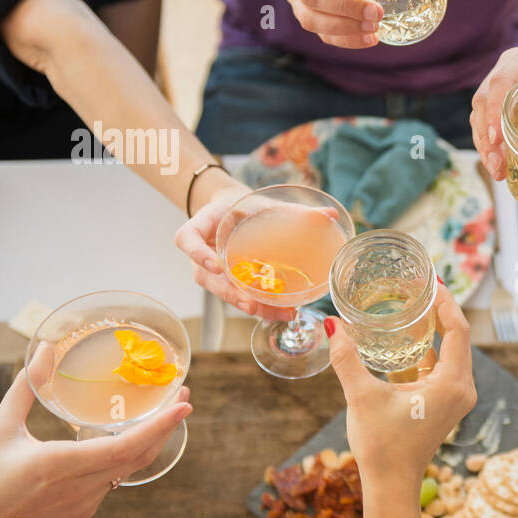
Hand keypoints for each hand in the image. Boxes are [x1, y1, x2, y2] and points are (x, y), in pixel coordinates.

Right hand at [0, 370, 191, 517]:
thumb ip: (27, 387)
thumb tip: (46, 349)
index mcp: (62, 465)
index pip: (128, 445)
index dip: (162, 425)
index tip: (185, 404)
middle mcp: (82, 487)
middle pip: (139, 455)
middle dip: (166, 426)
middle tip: (181, 397)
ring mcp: (85, 502)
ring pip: (129, 469)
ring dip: (149, 441)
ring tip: (161, 413)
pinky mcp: (81, 510)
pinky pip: (114, 479)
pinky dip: (128, 456)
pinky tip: (128, 438)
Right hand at [175, 179, 294, 320]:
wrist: (234, 210)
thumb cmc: (246, 206)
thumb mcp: (263, 203)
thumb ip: (294, 211)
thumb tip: (331, 215)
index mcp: (202, 224)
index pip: (186, 239)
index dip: (197, 253)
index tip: (216, 265)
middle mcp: (202, 250)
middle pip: (205, 276)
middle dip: (228, 293)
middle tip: (250, 304)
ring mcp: (210, 268)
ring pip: (220, 292)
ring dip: (243, 304)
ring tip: (270, 313)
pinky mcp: (225, 281)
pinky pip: (235, 295)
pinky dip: (255, 305)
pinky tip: (276, 313)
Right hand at [326, 285, 477, 488]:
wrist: (391, 485)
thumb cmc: (381, 446)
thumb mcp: (362, 397)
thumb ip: (347, 359)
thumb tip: (332, 324)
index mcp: (452, 384)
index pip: (458, 330)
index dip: (446, 302)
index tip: (432, 281)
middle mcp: (462, 389)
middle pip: (458, 338)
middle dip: (440, 311)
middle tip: (420, 287)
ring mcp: (456, 398)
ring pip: (450, 353)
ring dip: (435, 331)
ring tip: (414, 306)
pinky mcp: (446, 404)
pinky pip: (443, 368)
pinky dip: (429, 351)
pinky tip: (409, 339)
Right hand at [471, 36, 517, 180]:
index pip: (503, 80)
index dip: (494, 109)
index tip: (497, 139)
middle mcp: (513, 63)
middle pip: (485, 97)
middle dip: (486, 135)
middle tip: (497, 166)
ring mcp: (506, 77)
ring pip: (481, 108)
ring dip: (484, 141)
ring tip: (498, 171)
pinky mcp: (507, 93)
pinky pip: (489, 114)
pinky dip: (490, 139)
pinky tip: (500, 162)